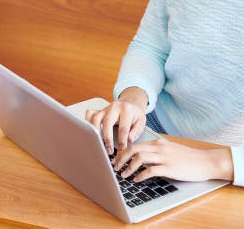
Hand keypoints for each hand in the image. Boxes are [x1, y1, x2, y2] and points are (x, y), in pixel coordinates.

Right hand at [85, 87, 147, 153]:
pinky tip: (90, 132)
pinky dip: (88, 123)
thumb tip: (129, 140)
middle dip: (107, 139)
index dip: (122, 142)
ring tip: (98, 143)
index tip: (121, 151)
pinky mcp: (98, 110)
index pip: (123, 128)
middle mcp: (114, 108)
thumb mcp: (141, 122)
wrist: (130, 104)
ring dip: (96, 132)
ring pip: (96, 118)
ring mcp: (104, 109)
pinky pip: (90, 115)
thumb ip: (136, 131)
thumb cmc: (135, 115)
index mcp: (126, 110)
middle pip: (107, 122)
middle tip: (109, 150)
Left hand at [114, 140, 233, 182]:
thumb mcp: (170, 149)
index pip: (134, 145)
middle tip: (115, 167)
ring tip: (124, 175)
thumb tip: (140, 159)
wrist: (207, 161)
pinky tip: (137, 179)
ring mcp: (165, 157)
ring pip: (139, 158)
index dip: (122, 152)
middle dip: (121, 158)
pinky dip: (140, 175)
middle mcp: (159, 148)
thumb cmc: (189, 157)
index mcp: (158, 143)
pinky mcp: (170, 168)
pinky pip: (150, 170)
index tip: (116, 159)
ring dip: (128, 167)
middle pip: (133, 149)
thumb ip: (156, 151)